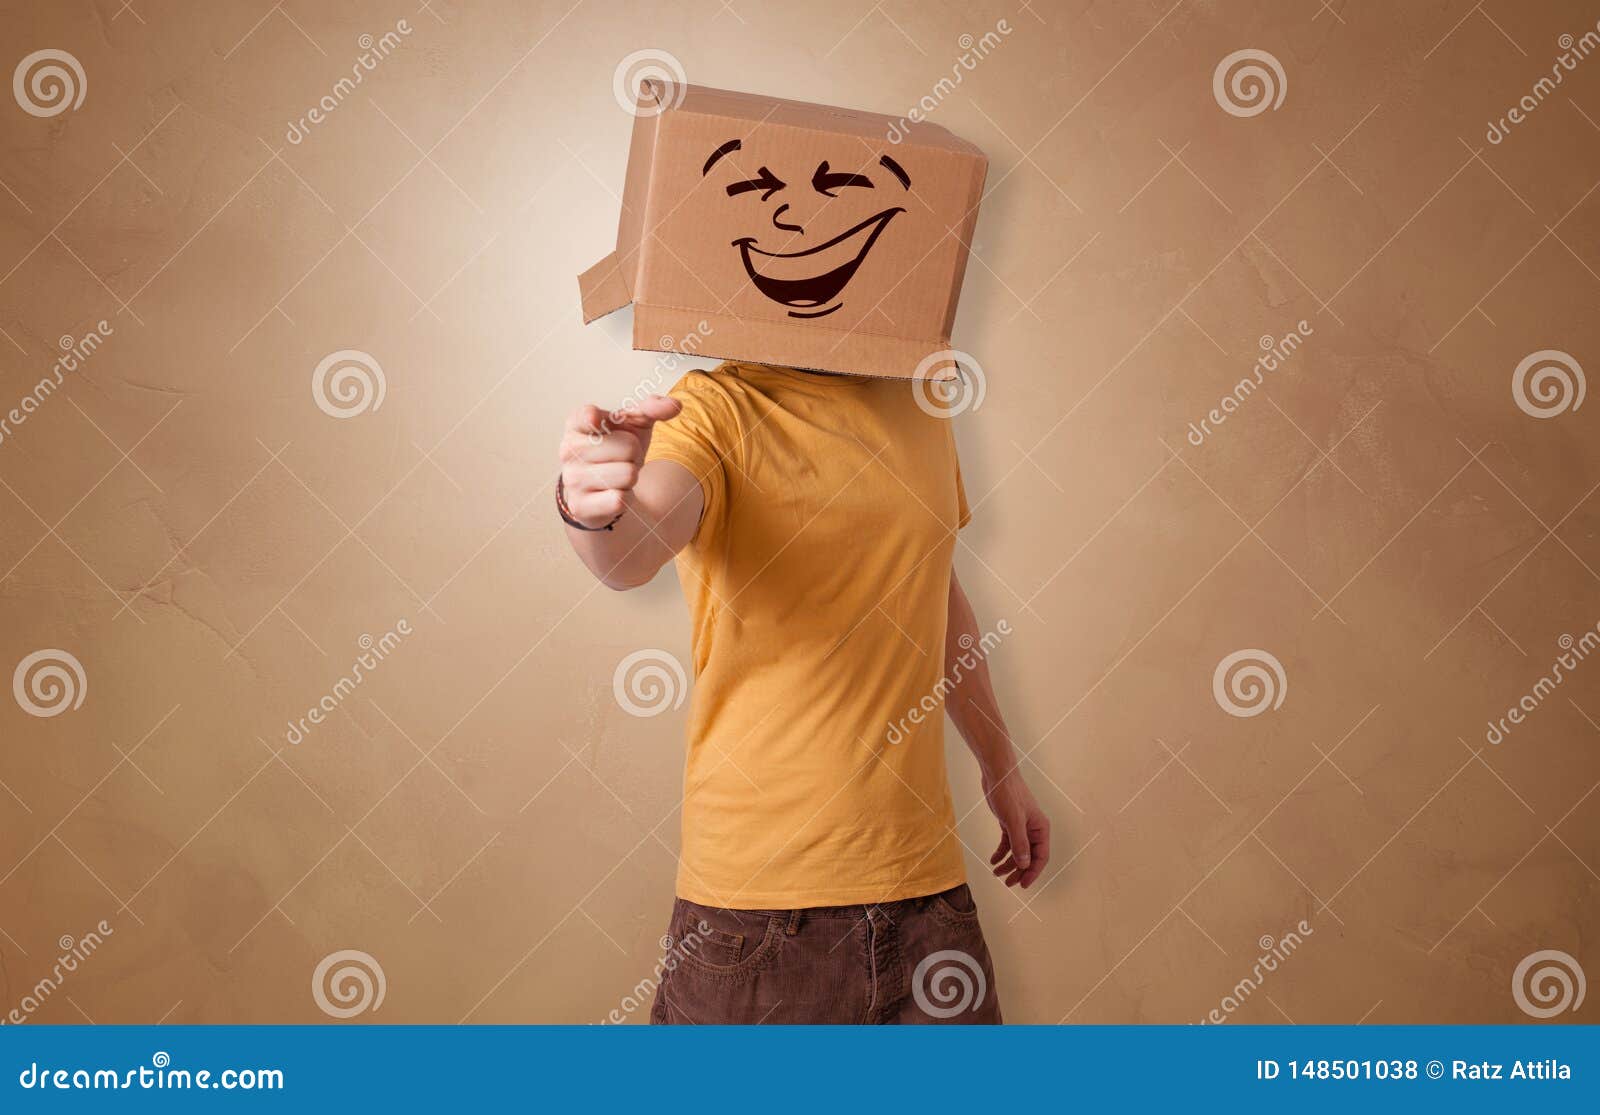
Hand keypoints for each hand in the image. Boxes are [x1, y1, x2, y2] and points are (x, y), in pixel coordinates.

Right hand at [558, 395, 681, 528]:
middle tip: (621, 458)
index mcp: (577, 424)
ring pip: (628, 474)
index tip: (596, 420)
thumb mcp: (634, 424)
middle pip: (629, 447)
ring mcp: (572, 479)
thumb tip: (675, 405)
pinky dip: (625, 498)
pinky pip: (620, 499)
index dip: (597, 418)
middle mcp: (568, 450)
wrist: (602, 487)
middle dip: (634, 454)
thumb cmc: (617, 448)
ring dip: (631, 477)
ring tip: (617, 475)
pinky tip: (612, 493)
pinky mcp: (580, 507)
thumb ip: (653, 408)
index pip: (589, 415)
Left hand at [983, 766, 1049, 887]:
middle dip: (1019, 871)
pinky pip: (1008, 843)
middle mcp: (1033, 829)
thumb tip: (1024, 865)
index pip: (1040, 857)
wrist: (997, 775)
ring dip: (1008, 864)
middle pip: (1029, 857)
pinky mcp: (1010, 823)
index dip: (1032, 873)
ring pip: (1018, 851)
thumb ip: (1019, 843)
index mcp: (1040, 829)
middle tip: (1008, 884)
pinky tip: (993, 860)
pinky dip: (1001, 853)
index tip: (1022, 885)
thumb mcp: (1013, 820)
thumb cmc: (1008, 794)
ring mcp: (1022, 826)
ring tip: (997, 874)